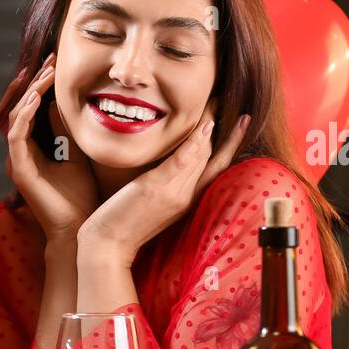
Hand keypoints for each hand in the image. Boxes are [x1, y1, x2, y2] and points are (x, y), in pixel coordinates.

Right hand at [2, 53, 96, 242]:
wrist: (79, 228)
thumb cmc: (81, 196)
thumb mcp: (77, 152)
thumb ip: (67, 129)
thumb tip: (64, 101)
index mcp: (33, 149)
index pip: (28, 110)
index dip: (39, 86)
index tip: (55, 64)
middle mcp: (20, 153)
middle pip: (16, 109)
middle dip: (31, 82)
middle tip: (49, 60)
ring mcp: (17, 161)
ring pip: (13, 117)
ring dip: (29, 93)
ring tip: (46, 73)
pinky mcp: (19, 170)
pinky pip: (16, 134)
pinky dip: (25, 114)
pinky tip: (38, 98)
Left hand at [79, 106, 249, 262]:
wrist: (107, 247)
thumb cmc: (122, 224)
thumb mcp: (150, 202)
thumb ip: (163, 184)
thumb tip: (166, 164)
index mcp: (187, 200)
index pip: (217, 168)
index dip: (232, 145)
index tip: (242, 122)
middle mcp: (186, 196)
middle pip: (214, 158)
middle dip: (228, 130)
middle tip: (238, 103)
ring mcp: (174, 193)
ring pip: (202, 155)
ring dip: (214, 126)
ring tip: (222, 101)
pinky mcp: (157, 188)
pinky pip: (182, 162)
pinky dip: (196, 142)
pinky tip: (206, 123)